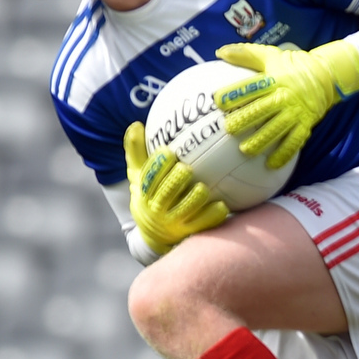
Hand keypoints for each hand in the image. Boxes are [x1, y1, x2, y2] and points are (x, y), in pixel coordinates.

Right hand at [124, 121, 226, 257]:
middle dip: (174, 182)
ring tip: (202, 188)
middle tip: (187, 169)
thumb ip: (136, 151)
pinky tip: (222, 206)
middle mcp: (157, 208)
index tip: (168, 151)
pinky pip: (202, 224)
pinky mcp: (190, 231)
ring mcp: (174, 222)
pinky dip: (211, 216)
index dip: (157, 166)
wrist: (154, 233)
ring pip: (183, 211)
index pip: (148, 178)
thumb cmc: (150, 193)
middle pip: (164, 195)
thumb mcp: (138, 174)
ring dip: (193, 199)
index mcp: (144, 192)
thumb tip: (135, 125)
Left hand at [213, 40, 358, 169]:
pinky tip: (271, 165)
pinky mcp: (306, 124)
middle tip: (229, 129)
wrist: (325, 76)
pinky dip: (284, 154)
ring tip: (245, 150)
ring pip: (277, 128)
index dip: (234, 94)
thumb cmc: (291, 66)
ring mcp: (296, 112)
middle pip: (262, 110)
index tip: (217, 101)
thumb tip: (219, 52)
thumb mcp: (270, 56)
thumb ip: (245, 55)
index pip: (251, 86)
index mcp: (274, 79)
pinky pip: (295, 141)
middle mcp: (284, 96)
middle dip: (245, 120)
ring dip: (261, 141)